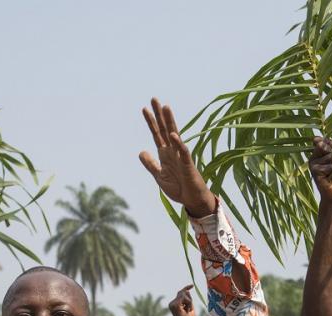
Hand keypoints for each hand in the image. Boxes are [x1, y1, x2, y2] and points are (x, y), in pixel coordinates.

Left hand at [139, 99, 214, 217]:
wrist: (191, 201)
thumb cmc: (178, 188)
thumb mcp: (159, 176)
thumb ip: (150, 164)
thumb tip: (141, 152)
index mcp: (165, 154)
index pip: (157, 134)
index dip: (151, 122)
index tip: (144, 108)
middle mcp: (172, 151)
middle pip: (165, 129)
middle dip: (159, 115)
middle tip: (154, 99)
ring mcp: (180, 156)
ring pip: (175, 135)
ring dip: (170, 122)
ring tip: (165, 108)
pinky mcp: (188, 165)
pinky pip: (183, 152)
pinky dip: (178, 144)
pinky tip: (173, 135)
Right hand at [168, 285, 195, 315]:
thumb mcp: (189, 307)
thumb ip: (188, 299)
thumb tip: (187, 290)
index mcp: (174, 304)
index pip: (181, 293)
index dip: (186, 288)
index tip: (192, 285)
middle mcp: (171, 303)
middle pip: (183, 293)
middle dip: (189, 299)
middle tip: (189, 310)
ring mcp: (172, 304)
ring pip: (184, 295)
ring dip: (189, 302)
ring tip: (187, 311)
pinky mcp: (174, 305)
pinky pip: (184, 298)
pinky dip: (188, 303)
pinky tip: (187, 310)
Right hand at [309, 137, 331, 205]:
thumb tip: (329, 142)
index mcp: (319, 153)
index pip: (322, 140)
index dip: (330, 143)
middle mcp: (314, 158)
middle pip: (325, 146)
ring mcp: (313, 165)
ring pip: (329, 156)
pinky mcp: (314, 172)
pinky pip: (329, 166)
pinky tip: (330, 178)